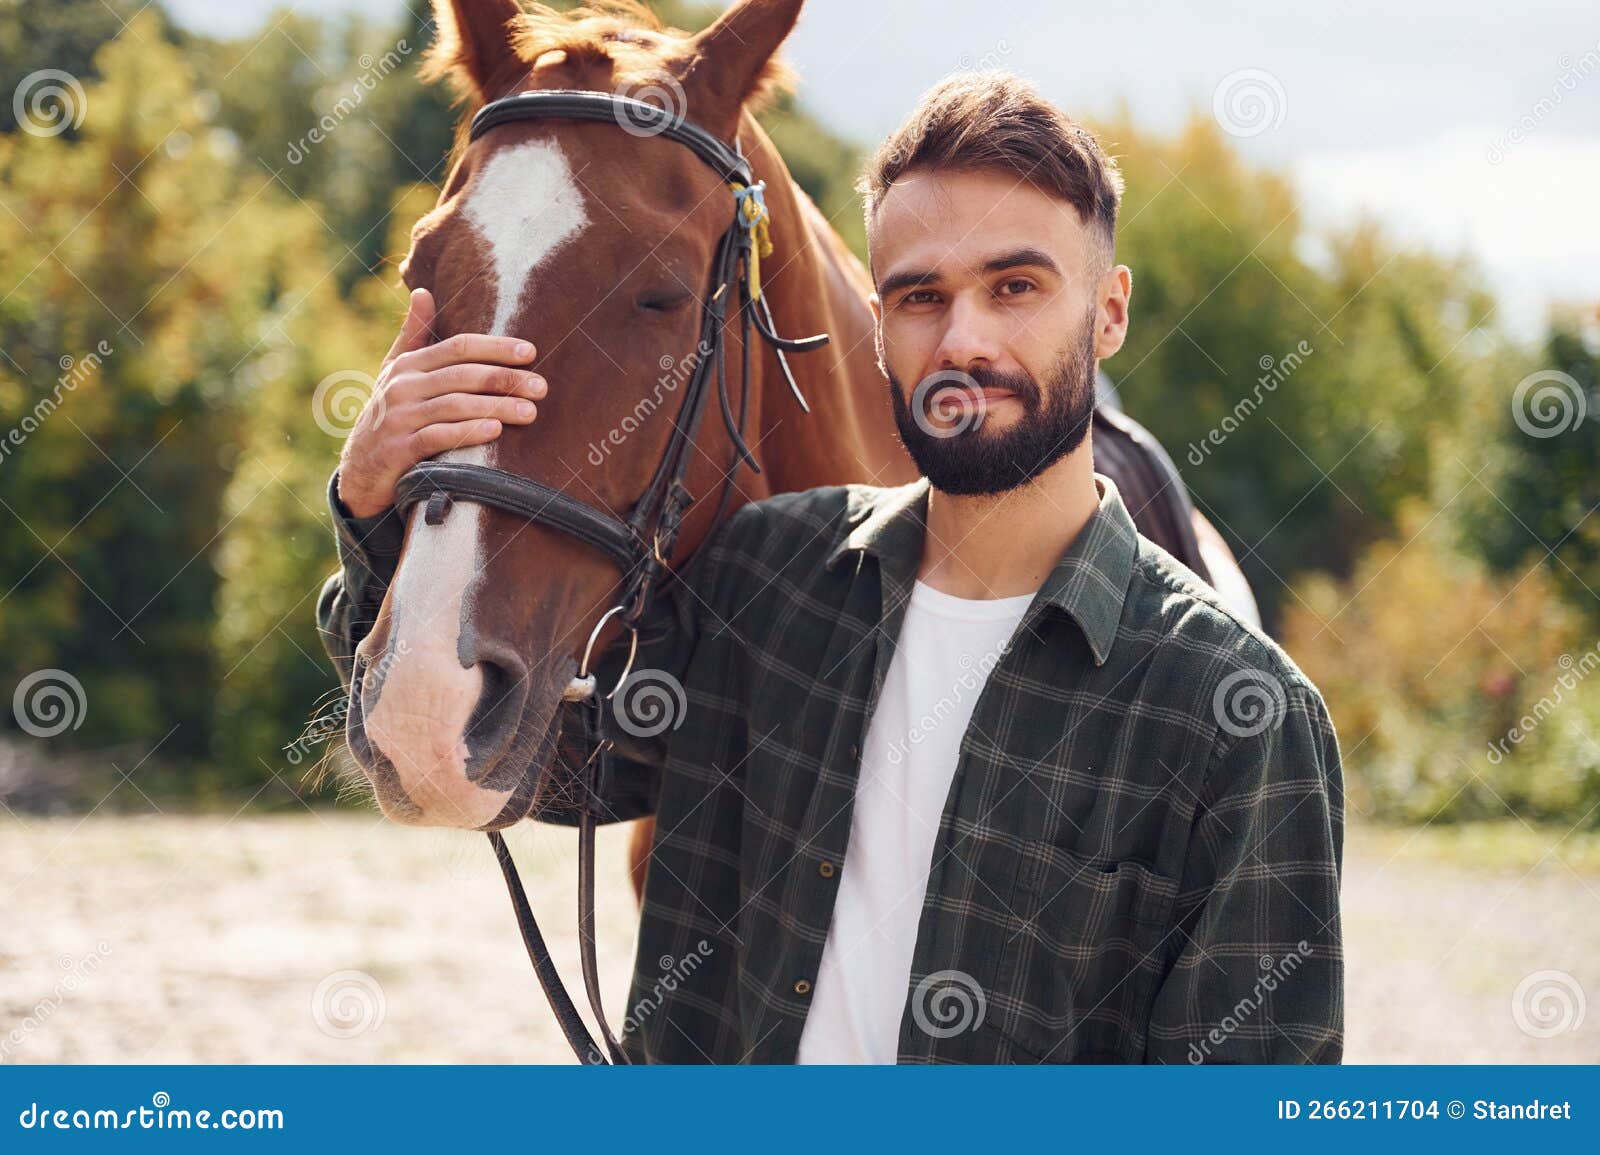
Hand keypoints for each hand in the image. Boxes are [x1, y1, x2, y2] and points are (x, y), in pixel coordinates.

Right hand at [337, 288, 545, 518]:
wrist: (361, 469)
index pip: (458, 347)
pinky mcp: (399, 449)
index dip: (495, 347)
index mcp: (408, 365)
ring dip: (496, 407)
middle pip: (462, 375)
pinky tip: (494, 431)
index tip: (531, 351)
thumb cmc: (389, 415)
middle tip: (541, 387)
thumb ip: (413, 335)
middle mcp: (402, 386)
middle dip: (505, 379)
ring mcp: (399, 418)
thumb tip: (423, 292)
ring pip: (454, 406)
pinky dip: (467, 432)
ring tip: (530, 412)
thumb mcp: (395, 373)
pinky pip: (438, 436)